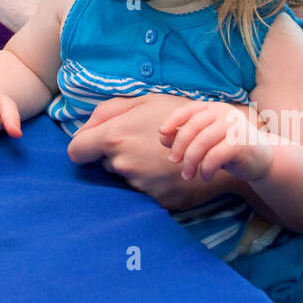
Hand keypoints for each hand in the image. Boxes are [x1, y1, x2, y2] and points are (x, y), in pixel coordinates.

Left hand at [66, 95, 230, 211]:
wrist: (225, 144)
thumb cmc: (183, 115)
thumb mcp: (146, 101)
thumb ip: (109, 111)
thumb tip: (82, 129)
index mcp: (116, 136)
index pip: (77, 150)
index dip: (82, 148)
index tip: (91, 148)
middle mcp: (124, 162)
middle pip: (102, 164)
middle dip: (115, 155)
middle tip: (142, 145)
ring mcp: (141, 184)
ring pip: (123, 177)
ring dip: (136, 169)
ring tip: (159, 157)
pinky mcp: (157, 201)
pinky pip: (143, 193)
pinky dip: (152, 184)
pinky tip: (168, 172)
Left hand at [159, 101, 272, 182]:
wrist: (262, 159)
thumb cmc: (228, 148)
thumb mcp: (206, 140)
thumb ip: (186, 136)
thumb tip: (163, 137)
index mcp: (213, 108)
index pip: (188, 110)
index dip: (173, 121)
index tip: (162, 134)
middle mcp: (224, 113)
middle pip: (192, 127)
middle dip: (179, 146)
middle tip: (173, 162)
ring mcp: (234, 126)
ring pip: (202, 142)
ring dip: (190, 161)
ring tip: (187, 175)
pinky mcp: (241, 143)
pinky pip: (215, 156)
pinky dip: (206, 168)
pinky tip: (205, 177)